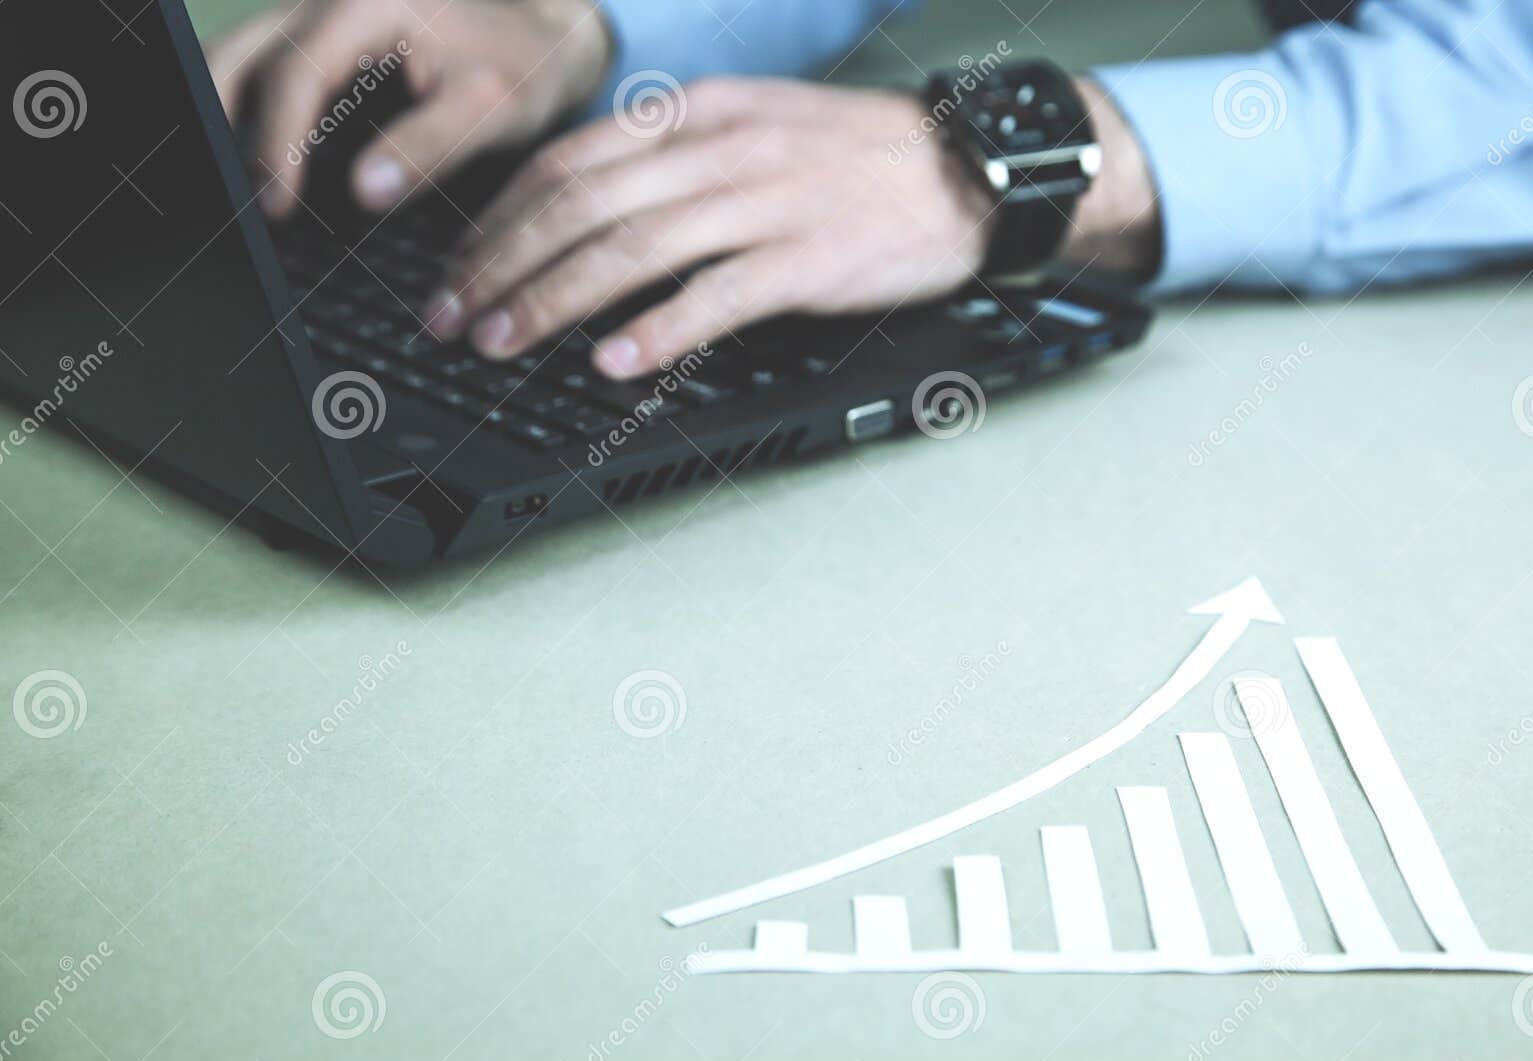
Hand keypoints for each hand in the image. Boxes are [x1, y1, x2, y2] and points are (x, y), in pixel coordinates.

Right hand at [206, 0, 612, 217]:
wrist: (534, 38)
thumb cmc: (517, 70)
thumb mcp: (491, 110)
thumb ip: (430, 148)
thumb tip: (365, 194)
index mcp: (364, 7)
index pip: (293, 76)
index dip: (275, 146)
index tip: (275, 210)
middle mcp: (325, 1)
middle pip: (236, 59)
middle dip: (220, 130)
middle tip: (236, 208)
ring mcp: (309, 18)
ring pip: (235, 64)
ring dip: (224, 125)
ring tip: (236, 196)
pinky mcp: (310, 45)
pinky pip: (258, 78)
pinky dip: (245, 124)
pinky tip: (254, 177)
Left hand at [428, 78, 1000, 377]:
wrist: (965, 169)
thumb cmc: (855, 158)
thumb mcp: (755, 126)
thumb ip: (673, 159)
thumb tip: (587, 210)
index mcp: (700, 112)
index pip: (570, 159)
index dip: (500, 216)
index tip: (459, 266)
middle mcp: (721, 148)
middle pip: (583, 202)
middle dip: (502, 263)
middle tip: (453, 316)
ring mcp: (766, 201)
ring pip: (633, 247)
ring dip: (554, 298)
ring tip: (503, 341)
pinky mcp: (808, 259)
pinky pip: (717, 294)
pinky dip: (658, 329)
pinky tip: (613, 361)